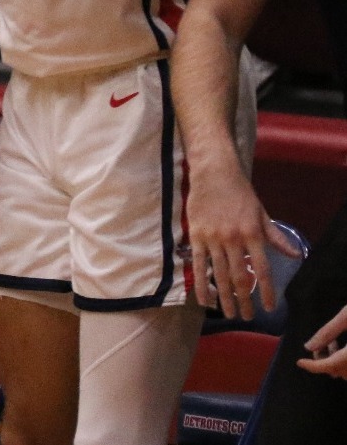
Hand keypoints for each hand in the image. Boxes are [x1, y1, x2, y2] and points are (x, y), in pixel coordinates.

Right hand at [187, 163, 297, 319]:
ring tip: (229, 313)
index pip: (262, 269)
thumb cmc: (239, 192)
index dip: (267, 291)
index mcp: (252, 233)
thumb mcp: (262, 213)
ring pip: (219, 274)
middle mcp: (233, 239)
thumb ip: (276, 237)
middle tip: (247, 317)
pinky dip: (201, 284)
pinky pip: (198, 265)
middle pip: (240, 277)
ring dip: (225, 297)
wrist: (212, 173)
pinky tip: (204, 300)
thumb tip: (296, 256)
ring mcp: (213, 239)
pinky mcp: (196, 237)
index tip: (269, 307)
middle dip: (244, 300)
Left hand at [299, 305, 346, 378]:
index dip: (312, 367)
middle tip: (321, 345)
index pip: (330, 366)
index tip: (300, 361)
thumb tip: (309, 346)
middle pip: (338, 371)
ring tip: (335, 342)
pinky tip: (346, 347)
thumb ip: (328, 331)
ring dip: (336, 361)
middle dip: (324, 361)